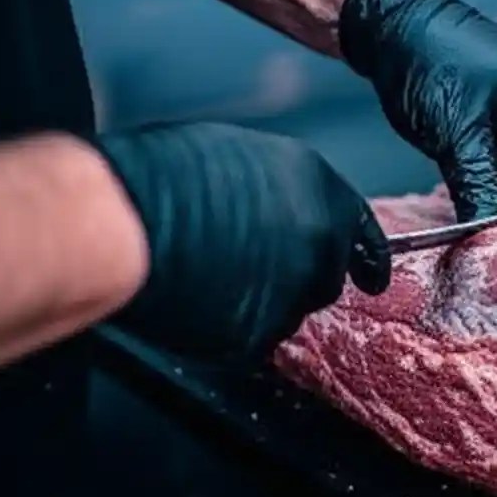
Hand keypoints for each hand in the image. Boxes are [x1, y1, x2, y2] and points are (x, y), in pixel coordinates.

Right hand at [92, 123, 389, 359]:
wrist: (122, 220)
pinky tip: (199, 305)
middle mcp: (318, 238)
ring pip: (292, 311)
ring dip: (265, 305)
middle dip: (300, 280)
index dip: (365, 256)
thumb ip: (277, 191)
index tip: (373, 276)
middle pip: (326, 276)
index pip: (360, 230)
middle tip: (254, 273)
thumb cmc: (159, 176)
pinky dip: (232, 330)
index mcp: (317, 187)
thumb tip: (278, 210)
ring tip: (212, 282)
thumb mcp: (238, 158)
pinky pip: (254, 339)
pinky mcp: (260, 330)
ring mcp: (293, 288)